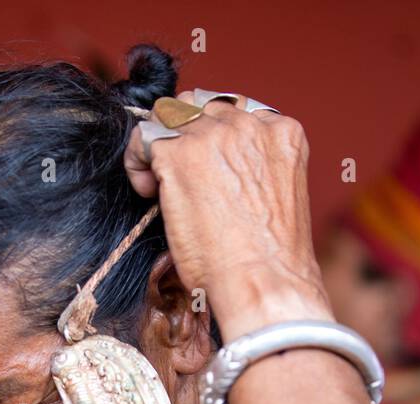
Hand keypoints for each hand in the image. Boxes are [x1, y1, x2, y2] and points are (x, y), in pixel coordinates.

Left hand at [123, 93, 332, 336]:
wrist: (263, 282)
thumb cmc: (269, 258)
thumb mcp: (274, 195)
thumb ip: (250, 166)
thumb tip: (214, 168)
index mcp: (282, 131)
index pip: (232, 109)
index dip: (210, 136)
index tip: (206, 169)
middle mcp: (249, 123)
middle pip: (197, 106)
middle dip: (183, 137)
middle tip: (179, 179)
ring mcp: (213, 135)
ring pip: (167, 117)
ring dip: (158, 148)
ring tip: (160, 186)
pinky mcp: (179, 155)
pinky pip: (143, 139)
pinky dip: (137, 163)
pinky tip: (149, 193)